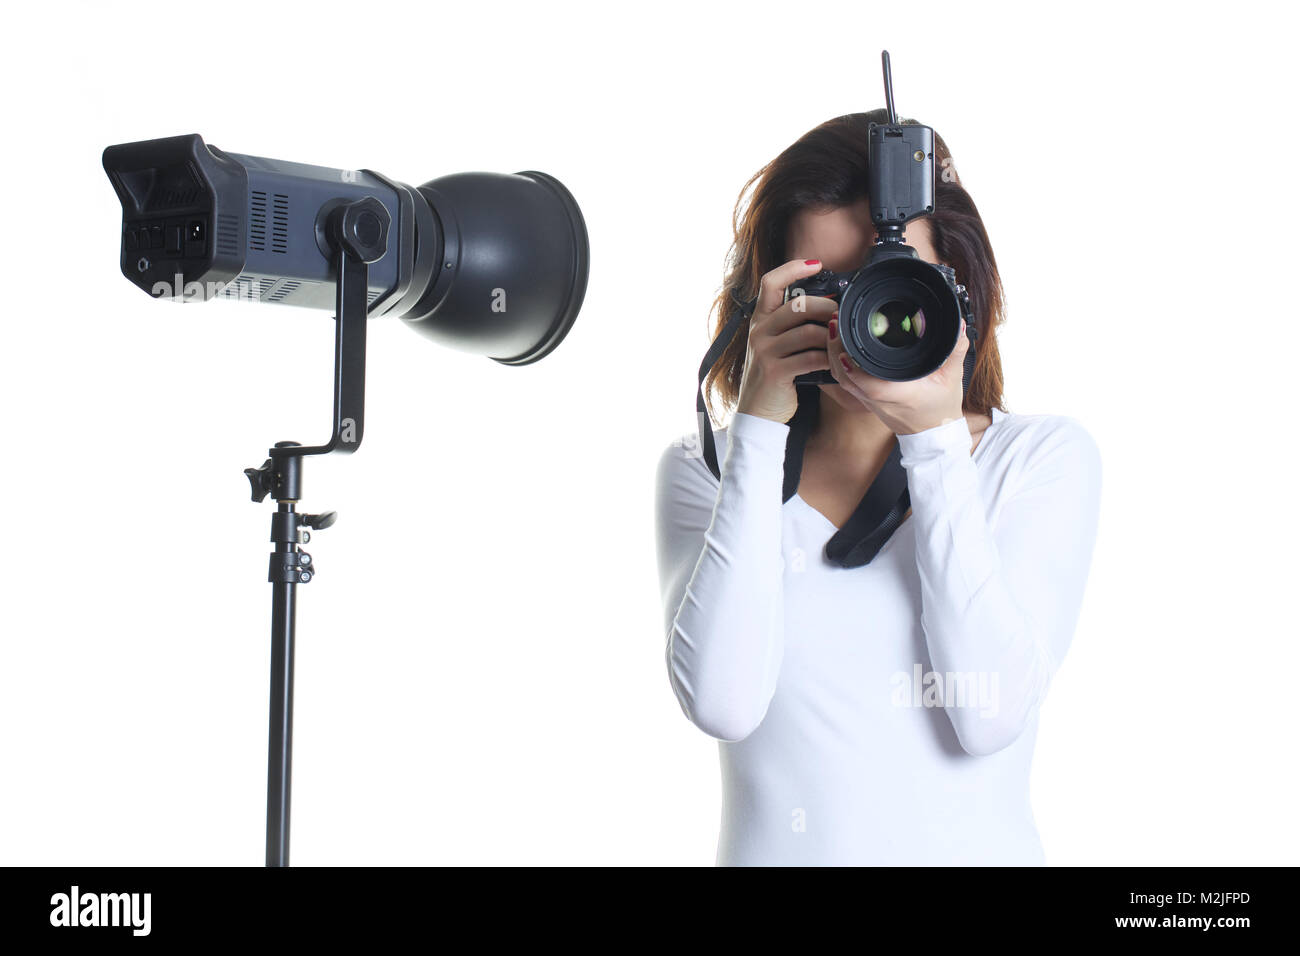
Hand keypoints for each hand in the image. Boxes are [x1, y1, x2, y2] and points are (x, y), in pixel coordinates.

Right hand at [735, 259, 835, 423]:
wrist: (757, 412)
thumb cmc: (775, 375)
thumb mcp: (777, 345)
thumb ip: (793, 326)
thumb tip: (829, 307)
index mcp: (760, 320)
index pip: (771, 282)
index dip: (793, 268)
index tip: (817, 265)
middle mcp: (759, 331)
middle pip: (798, 305)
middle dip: (828, 306)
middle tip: (844, 314)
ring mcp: (765, 351)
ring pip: (808, 332)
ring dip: (833, 335)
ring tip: (846, 339)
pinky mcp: (775, 372)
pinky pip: (810, 358)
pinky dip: (829, 359)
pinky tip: (837, 361)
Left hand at [826, 312, 969, 434]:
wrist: (931, 434)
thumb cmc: (941, 408)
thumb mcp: (953, 378)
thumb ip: (955, 350)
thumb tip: (959, 325)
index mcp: (900, 394)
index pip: (870, 383)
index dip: (853, 366)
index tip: (845, 343)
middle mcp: (878, 399)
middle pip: (846, 376)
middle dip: (835, 349)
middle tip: (835, 321)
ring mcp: (868, 400)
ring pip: (841, 378)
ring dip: (833, 354)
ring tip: (833, 328)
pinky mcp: (865, 399)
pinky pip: (845, 381)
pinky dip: (838, 363)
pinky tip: (837, 345)